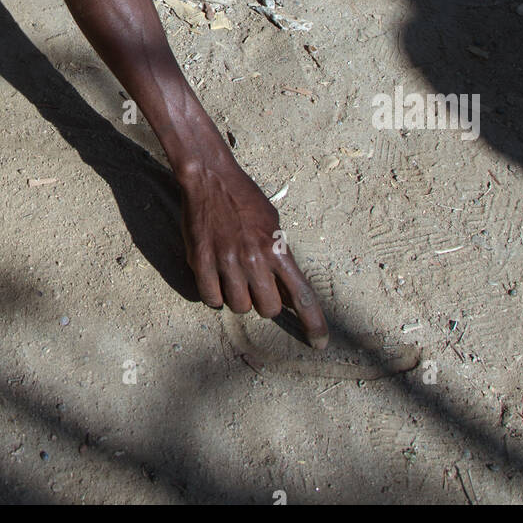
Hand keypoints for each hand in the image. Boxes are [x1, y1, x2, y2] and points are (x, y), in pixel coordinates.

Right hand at [178, 154, 328, 346]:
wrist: (210, 178)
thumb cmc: (245, 199)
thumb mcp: (272, 224)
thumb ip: (280, 256)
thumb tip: (287, 292)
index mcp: (277, 248)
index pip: (301, 294)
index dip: (313, 323)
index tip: (320, 343)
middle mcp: (254, 259)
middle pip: (267, 308)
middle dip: (265, 302)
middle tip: (257, 286)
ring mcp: (226, 261)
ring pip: (239, 306)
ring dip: (239, 298)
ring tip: (234, 277)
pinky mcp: (202, 261)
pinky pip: (211, 298)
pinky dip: (215, 294)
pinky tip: (216, 279)